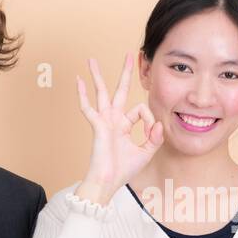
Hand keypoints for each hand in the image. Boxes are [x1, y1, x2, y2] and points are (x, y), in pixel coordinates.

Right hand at [75, 55, 163, 205]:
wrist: (108, 182)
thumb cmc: (123, 170)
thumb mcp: (145, 153)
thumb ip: (154, 138)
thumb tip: (159, 124)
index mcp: (124, 125)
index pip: (141, 110)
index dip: (150, 120)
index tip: (152, 132)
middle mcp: (113, 119)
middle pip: (119, 91)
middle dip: (125, 73)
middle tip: (128, 56)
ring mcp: (104, 121)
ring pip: (101, 93)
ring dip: (97, 76)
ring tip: (91, 60)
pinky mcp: (97, 126)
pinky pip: (88, 108)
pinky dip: (82, 94)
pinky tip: (78, 81)